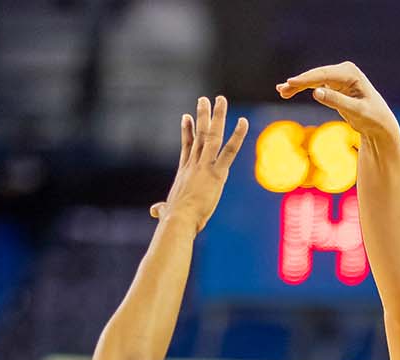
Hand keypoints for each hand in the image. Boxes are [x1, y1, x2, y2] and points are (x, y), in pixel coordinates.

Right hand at [148, 95, 248, 231]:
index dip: (188, 130)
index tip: (187, 116)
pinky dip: (237, 136)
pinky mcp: (216, 173)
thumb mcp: (165, 211)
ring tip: (221, 99)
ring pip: (212, 135)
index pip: (187, 147)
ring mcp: (204, 166)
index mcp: (184, 172)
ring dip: (218, 116)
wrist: (178, 220)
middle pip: (200, 134)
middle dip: (203, 115)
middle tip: (205, 99)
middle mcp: (193, 164)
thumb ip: (161, 209)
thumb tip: (155, 212)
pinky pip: (229, 151)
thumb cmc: (172, 219)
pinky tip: (244, 122)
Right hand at [276, 62, 399, 143]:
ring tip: (281, 92)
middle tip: (282, 90)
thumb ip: (336, 101)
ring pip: (313, 80)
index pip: (324, 75)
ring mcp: (338, 77)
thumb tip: (316, 92)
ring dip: (298, 85)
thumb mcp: (356, 111)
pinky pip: (315, 85)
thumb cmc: (372, 117)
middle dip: (299, 82)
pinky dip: (302, 88)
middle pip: (316, 75)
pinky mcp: (334, 85)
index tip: (290, 83)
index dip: (306, 79)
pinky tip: (288, 91)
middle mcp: (344, 71)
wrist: (379, 124)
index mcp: (351, 73)